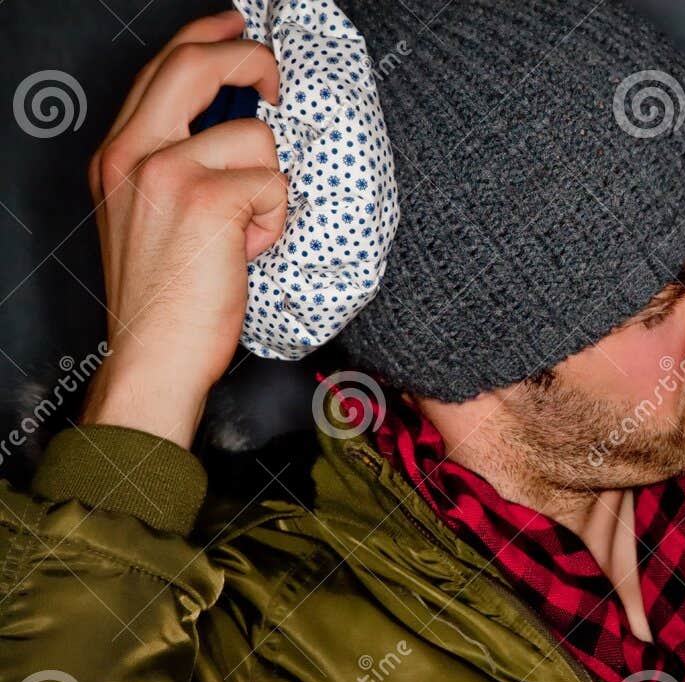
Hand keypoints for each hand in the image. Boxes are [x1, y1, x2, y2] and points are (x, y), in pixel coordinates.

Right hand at [82, 9, 285, 447]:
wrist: (155, 355)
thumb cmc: (167, 300)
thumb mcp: (153, 218)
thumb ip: (178, 166)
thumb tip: (239, 125)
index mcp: (118, 156)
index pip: (163, 68)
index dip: (208, 37)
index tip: (237, 26)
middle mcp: (134, 154)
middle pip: (198, 63)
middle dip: (250, 60)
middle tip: (276, 83)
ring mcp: (167, 172)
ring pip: (255, 137)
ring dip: (268, 189)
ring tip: (244, 233)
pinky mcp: (207, 198)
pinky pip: (273, 184)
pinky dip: (274, 221)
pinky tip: (247, 251)